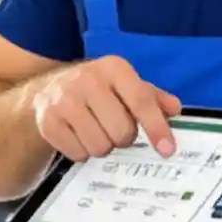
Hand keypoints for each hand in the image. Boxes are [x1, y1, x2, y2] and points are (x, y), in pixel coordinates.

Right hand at [33, 55, 181, 161]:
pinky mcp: (48, 121)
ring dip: (103, 146)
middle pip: (122, 131)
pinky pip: (78, 154)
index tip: (168, 150)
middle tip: (116, 128)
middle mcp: (88, 79)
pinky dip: (83, 152)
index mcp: (114, 68)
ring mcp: (65, 100)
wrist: (47, 90)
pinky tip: (79, 135)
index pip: (141, 100)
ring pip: (100, 146)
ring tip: (96, 130)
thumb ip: (152, 97)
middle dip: (124, 137)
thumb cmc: (97, 89)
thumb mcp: (125, 85)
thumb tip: (174, 108)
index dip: (156, 127)